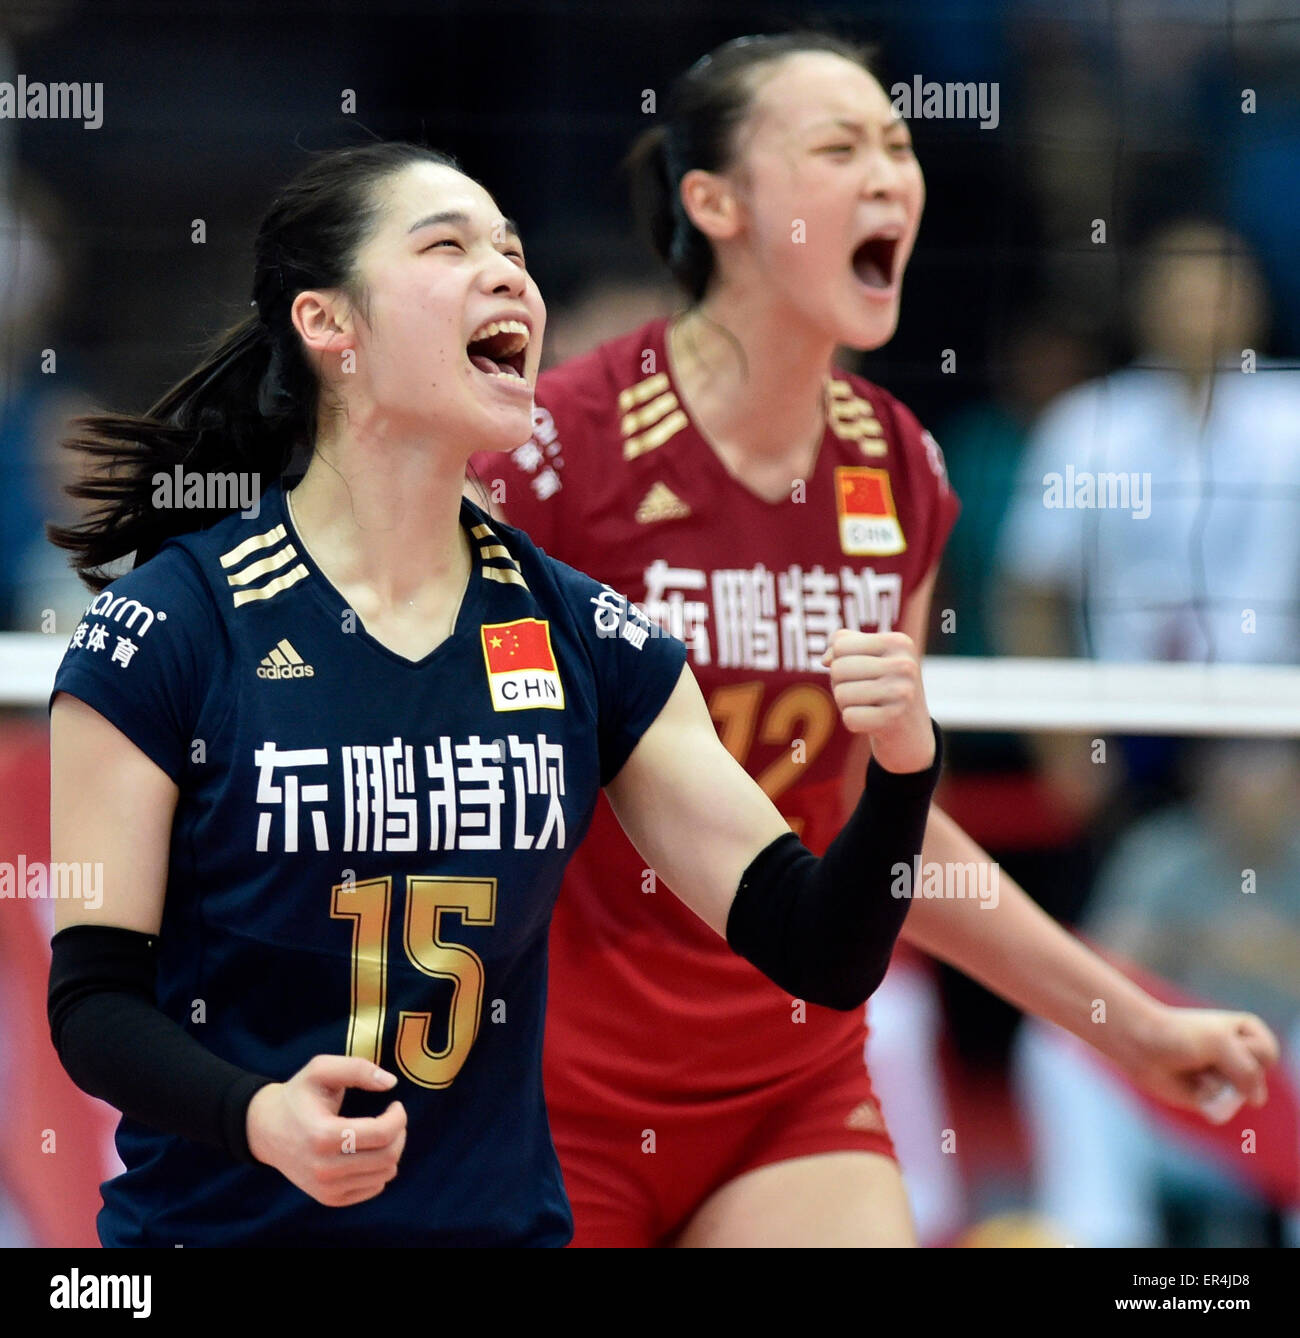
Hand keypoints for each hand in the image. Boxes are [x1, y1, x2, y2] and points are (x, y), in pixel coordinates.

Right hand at [246, 1055, 407, 1205]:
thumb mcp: (321, 1069)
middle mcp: (323, 1168)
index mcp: (322, 1135)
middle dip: (399, 1134)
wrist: (266, 1129)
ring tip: (380, 1133)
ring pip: (384, 1175)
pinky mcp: (329, 1198)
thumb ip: (357, 1068)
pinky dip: (380, 1169)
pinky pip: (373, 1188)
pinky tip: (368, 1151)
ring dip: (392, 1151)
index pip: (381, 1134)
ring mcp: (326, 1188)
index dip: (399, 1117)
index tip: (396, 1105)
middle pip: (387, 1157)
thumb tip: (391, 1083)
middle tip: (392, 1119)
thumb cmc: (297, 1095)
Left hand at [821, 629, 933, 773]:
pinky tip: (872, 722)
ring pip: (841, 693)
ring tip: (869, 706)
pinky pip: (848, 717)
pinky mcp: (893, 720)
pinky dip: (853, 722)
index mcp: (899, 642)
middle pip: (838, 668)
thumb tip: (826, 660)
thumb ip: (842, 644)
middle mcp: (904, 665)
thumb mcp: (867, 657)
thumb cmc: (882, 687)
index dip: (840, 660)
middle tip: (864, 693)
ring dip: (846, 704)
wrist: (911, 731)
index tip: (861, 672)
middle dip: (841, 684)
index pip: (841, 644)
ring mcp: (902, 693)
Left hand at [1120, 1005, 1279, 1123]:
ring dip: (1216, 1083)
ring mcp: (1227, 1078)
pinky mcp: (1211, 1096)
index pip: (1267, 1054)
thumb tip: (1256, 1102)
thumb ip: (1248, 1071)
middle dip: (1228, 1067)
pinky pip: (1222, 1108)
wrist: (1139, 1044)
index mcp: (1248, 1032)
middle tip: (1201, 1053)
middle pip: (1256, 1076)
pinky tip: (1189, 1083)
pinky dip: (1206, 1097)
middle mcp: (1241, 1056)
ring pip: (1239, 1095)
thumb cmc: (1179, 1035)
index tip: (1215, 1035)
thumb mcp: (1221, 1043)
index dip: (1243, 1049)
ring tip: (1195, 1069)